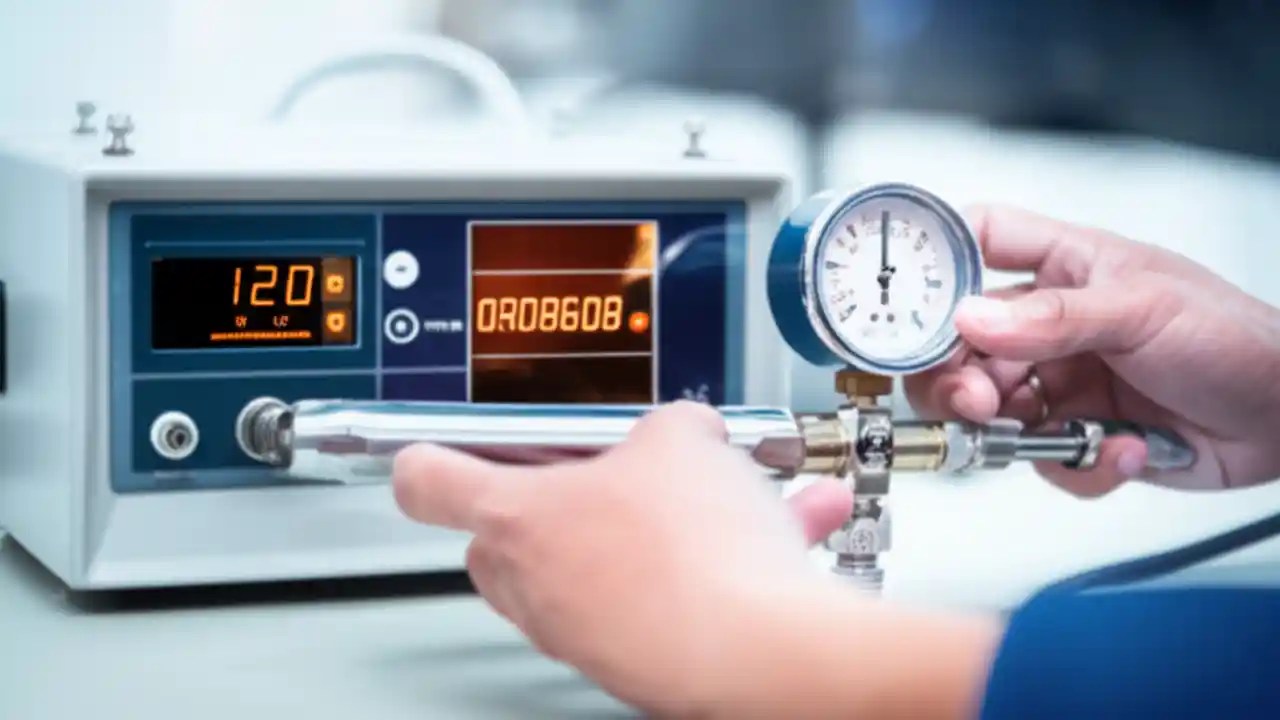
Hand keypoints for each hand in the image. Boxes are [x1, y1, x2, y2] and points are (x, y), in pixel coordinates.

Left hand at [391, 401, 855, 716]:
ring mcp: (583, 631)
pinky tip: (786, 526)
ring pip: (600, 566)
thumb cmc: (694, 554)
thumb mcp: (680, 440)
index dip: (428, 456)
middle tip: (609, 473)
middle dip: (556, 500)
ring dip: (658, 529)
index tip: (431, 449)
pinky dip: (719, 565)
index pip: (429, 483)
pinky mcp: (637, 661)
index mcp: (518, 517)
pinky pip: (668, 595)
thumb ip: (668, 426)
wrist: (757, 650)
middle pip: (510, 534)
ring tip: (733, 496)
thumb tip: (684, 432)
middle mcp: (536, 583)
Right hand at [906, 204, 1279, 495]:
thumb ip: (1052, 317)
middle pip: (959, 344)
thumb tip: (970, 321)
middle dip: (956, 378)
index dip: (933, 262)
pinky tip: (1118, 450)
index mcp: (1063, 266)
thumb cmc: (1234, 337)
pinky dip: (1073, 465)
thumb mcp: (1141, 310)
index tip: (903, 299)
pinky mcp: (1075, 433)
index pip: (976, 243)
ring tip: (1052, 437)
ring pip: (988, 408)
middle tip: (972, 402)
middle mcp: (1049, 322)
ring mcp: (1060, 379)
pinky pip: (1038, 458)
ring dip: (1010, 431)